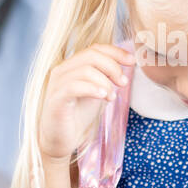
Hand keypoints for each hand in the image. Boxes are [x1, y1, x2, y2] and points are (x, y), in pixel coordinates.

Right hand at [39, 44, 135, 161]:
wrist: (61, 139)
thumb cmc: (79, 115)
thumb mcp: (97, 92)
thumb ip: (107, 77)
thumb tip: (126, 64)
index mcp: (72, 66)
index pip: (95, 48)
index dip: (116, 52)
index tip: (132, 61)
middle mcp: (62, 70)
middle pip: (91, 55)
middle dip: (113, 67)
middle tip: (123, 83)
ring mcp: (57, 83)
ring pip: (85, 70)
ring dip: (104, 82)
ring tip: (112, 97)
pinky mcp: (56, 98)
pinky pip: (74, 86)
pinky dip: (92, 89)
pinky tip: (103, 97)